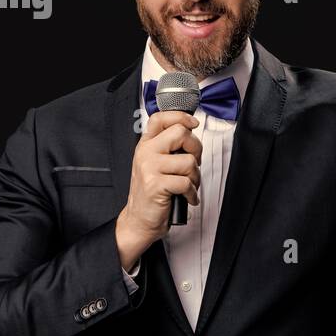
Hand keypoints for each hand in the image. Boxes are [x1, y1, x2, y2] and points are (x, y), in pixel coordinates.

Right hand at [115, 111, 202, 270]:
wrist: (139, 219)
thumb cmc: (152, 192)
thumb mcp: (155, 164)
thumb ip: (168, 148)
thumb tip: (190, 133)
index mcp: (146, 145)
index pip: (160, 118)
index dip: (180, 116)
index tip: (193, 123)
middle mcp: (146, 152)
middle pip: (181, 133)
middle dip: (196, 149)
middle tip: (193, 163)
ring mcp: (149, 167)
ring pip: (189, 161)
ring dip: (195, 177)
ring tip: (187, 185)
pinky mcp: (156, 184)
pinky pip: (186, 182)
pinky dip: (192, 193)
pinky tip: (186, 197)